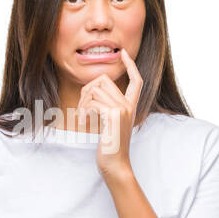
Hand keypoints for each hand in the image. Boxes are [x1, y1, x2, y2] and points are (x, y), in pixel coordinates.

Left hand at [77, 48, 142, 175]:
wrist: (115, 164)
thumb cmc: (110, 146)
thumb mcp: (109, 123)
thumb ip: (106, 106)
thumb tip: (92, 90)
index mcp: (131, 106)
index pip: (137, 80)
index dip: (130, 65)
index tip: (124, 53)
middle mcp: (129, 105)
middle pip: (104, 80)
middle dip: (87, 90)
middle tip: (83, 109)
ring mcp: (123, 109)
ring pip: (94, 90)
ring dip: (82, 103)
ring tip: (83, 119)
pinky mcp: (113, 115)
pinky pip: (91, 102)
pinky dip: (83, 112)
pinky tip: (84, 124)